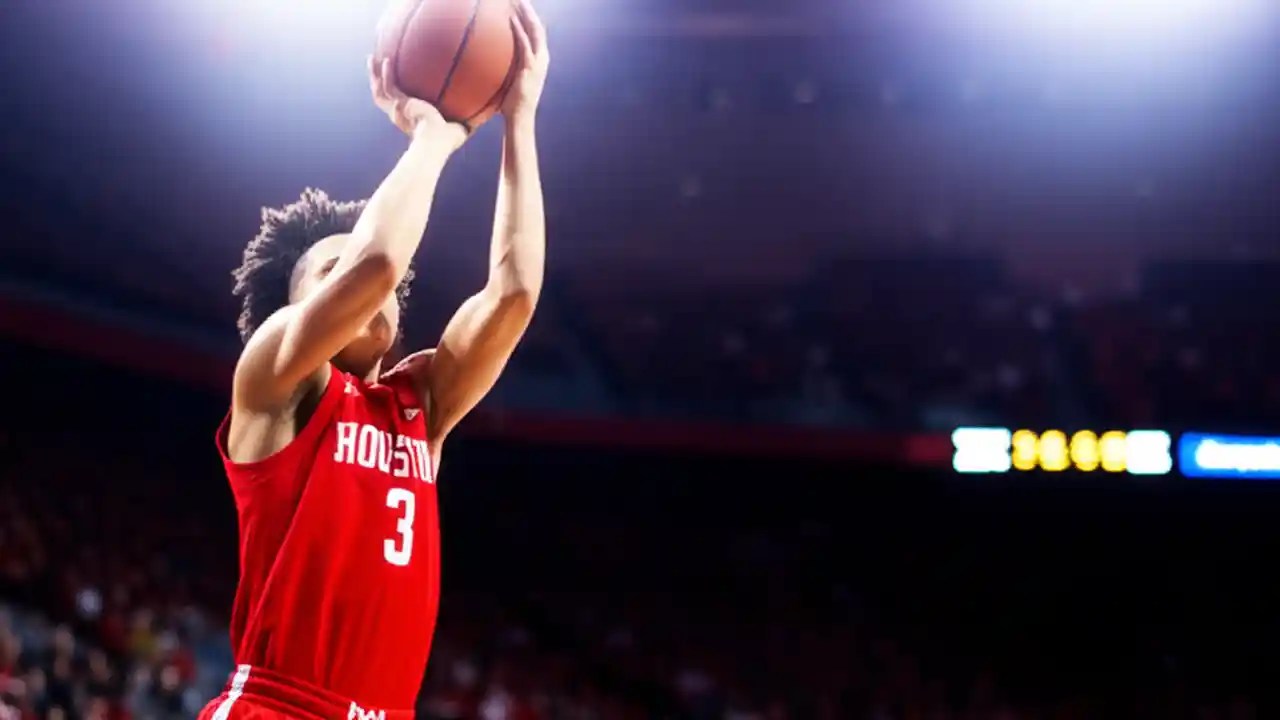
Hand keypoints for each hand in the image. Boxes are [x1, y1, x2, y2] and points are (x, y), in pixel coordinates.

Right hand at [368, 57, 468, 150]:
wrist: (435, 142)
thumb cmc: (448, 142)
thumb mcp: (461, 129)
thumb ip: (470, 121)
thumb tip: (490, 112)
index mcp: (411, 121)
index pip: (400, 109)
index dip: (397, 99)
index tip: (398, 91)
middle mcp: (400, 116)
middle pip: (383, 98)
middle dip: (378, 83)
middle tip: (376, 69)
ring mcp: (396, 110)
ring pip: (379, 91)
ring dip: (374, 75)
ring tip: (372, 59)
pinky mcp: (398, 104)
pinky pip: (388, 85)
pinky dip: (387, 74)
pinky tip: (388, 60)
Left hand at [501, 0, 549, 123]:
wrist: (520, 118)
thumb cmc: (513, 101)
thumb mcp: (513, 79)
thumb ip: (509, 68)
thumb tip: (494, 61)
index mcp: (540, 59)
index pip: (536, 32)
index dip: (529, 16)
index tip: (519, 3)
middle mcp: (542, 58)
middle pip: (537, 26)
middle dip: (529, 10)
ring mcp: (538, 62)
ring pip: (534, 30)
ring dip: (525, 13)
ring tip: (515, 0)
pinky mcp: (530, 68)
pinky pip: (524, 44)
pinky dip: (518, 29)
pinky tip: (510, 18)